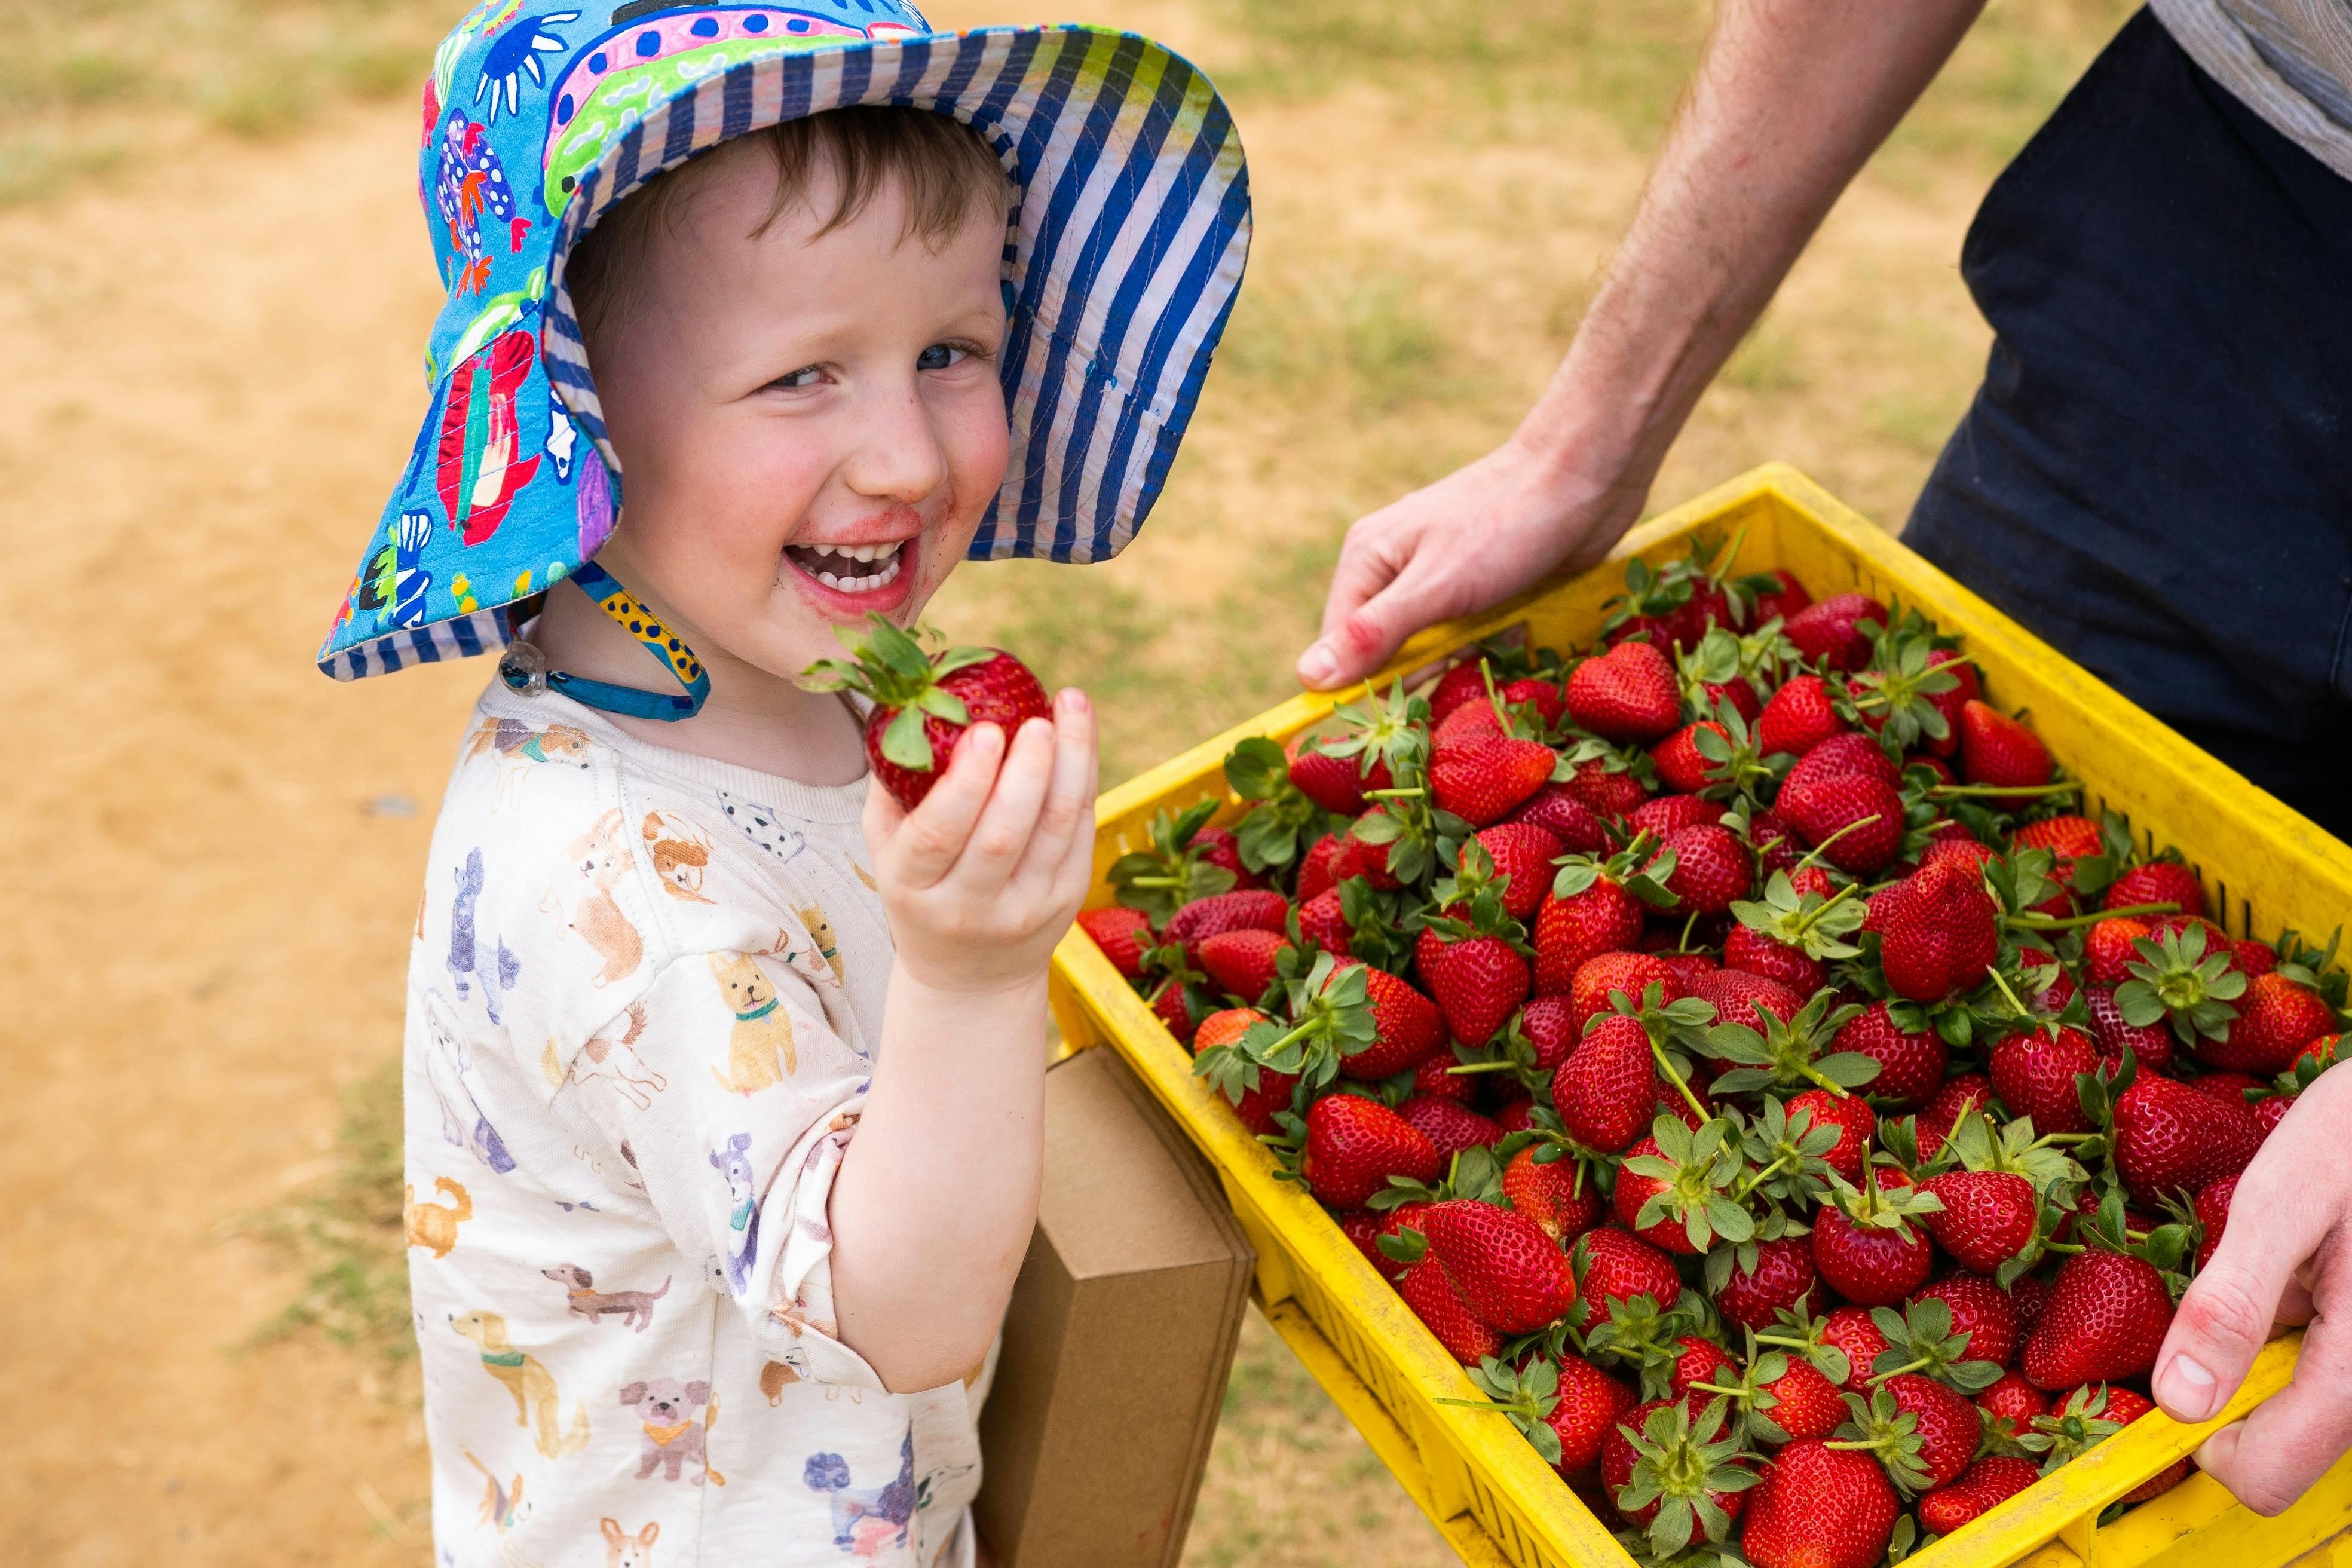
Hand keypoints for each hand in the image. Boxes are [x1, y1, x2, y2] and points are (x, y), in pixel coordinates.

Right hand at [864, 689, 1097, 996]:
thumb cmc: (921, 894)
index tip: (984, 730)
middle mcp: (970, 905)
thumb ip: (892, 789)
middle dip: (1026, 770)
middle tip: (1036, 719)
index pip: (938, 835)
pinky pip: (1080, 832)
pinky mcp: (1067, 901)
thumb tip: (908, 708)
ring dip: (1070, 762)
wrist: (969, 979)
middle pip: (1004, 833)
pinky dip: (1084, 779)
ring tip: (1071, 706)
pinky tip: (1081, 738)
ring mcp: (1025, 908)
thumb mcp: (887, 853)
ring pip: (1054, 829)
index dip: (965, 783)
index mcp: (913, 888)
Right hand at [1294, 433, 1643, 690]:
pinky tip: (1519, 625)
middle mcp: (1393, 570)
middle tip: (1468, 658)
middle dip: (1428, 669)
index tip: (1412, 699)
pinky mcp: (1476, 587)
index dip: (1367, 682)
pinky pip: (1469, 637)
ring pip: (1433, 649)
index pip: (1339, 647)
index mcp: (1366, 560)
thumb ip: (1374, 634)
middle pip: (1386, 652)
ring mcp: (1436, 578)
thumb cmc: (1506, 526)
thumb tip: (1306, 677)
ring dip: (1466, 657)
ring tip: (1501, 632)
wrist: (1583, 476)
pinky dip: (1492, 642)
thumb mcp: (1436, 587)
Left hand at [2152, 1062, 2351, 1513]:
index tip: (2167, 1373)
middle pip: (2284, 1445)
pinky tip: (2306, 1265)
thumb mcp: (2280, 1203)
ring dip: (2265, 1350)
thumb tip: (2179, 1403)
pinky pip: (2322, 1363)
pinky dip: (2295, 1328)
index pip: (2264, 1477)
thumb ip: (2233, 1304)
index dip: (2199, 1441)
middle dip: (2233, 1383)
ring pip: (2300, 1402)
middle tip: (2229, 1292)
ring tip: (2279, 1267)